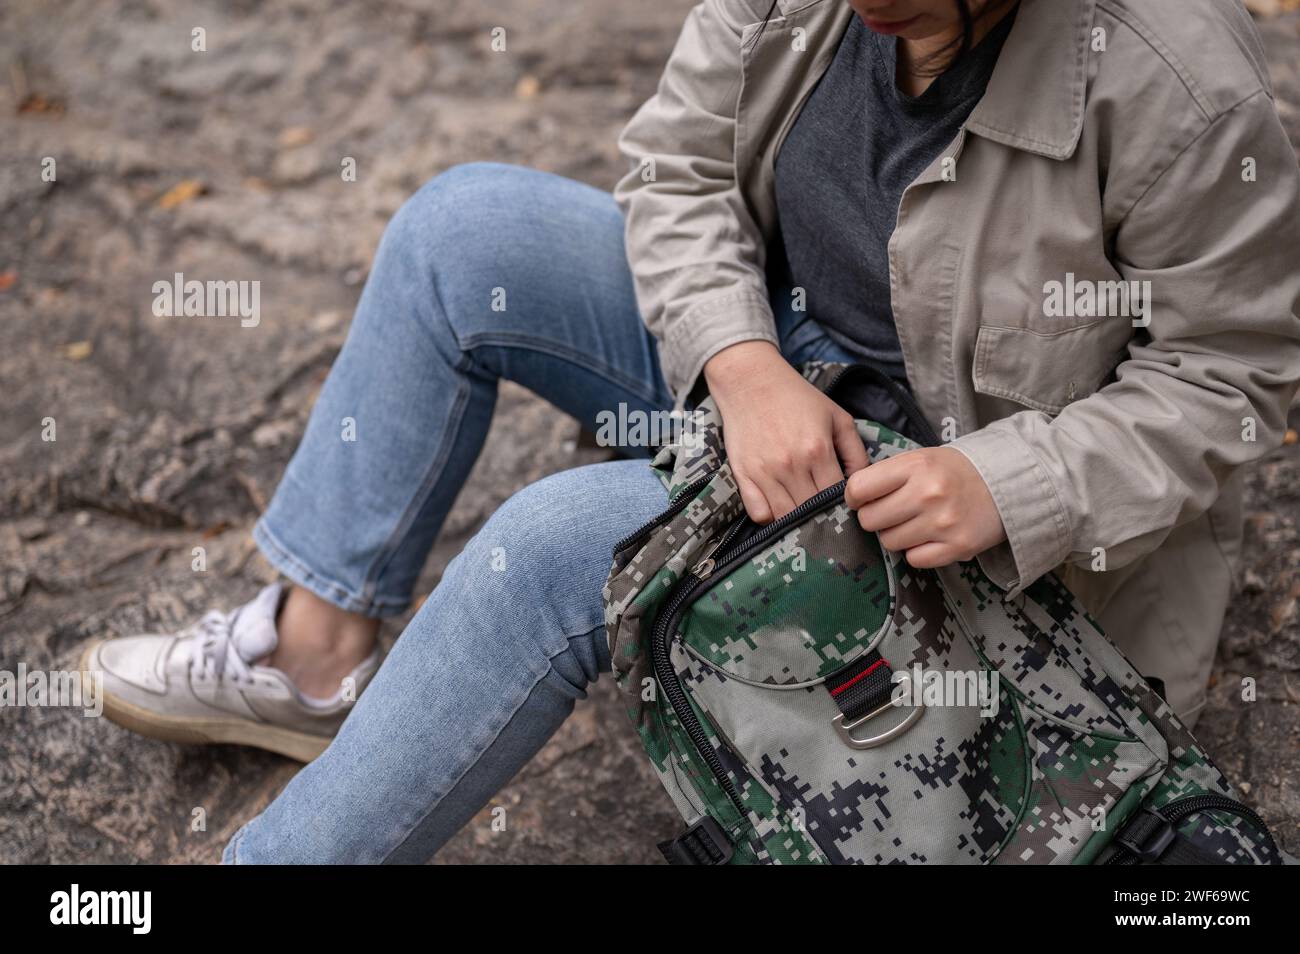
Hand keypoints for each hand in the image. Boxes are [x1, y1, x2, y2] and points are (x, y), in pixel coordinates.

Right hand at [704, 341, 869, 522]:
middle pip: (812, 511)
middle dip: (822, 516)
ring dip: (797, 520)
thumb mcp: (837, 416)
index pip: (836, 496)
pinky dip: (770, 516)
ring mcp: (764, 472)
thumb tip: (863, 482)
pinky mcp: (743, 474)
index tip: (844, 505)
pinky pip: (758, 513)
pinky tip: (778, 504)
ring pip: (786, 517)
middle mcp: (790, 465)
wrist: (750, 380)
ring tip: (804, 513)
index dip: (843, 505)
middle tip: (825, 513)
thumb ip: (856, 452)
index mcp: (817, 450)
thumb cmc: (797, 397)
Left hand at [844, 446, 1005, 567]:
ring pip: (890, 542)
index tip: (862, 499)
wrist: (1007, 483)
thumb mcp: (921, 459)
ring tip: (916, 523)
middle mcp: (928, 493)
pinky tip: (930, 537)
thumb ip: (887, 475)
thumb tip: (851, 499)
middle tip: (893, 512)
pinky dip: (918, 552)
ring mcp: (943, 522)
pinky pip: (914, 559)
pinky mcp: (957, 547)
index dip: (854, 497)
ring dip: (897, 535)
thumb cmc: (954, 471)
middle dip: (876, 518)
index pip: (859, 488)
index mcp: (916, 466)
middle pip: (869, 520)